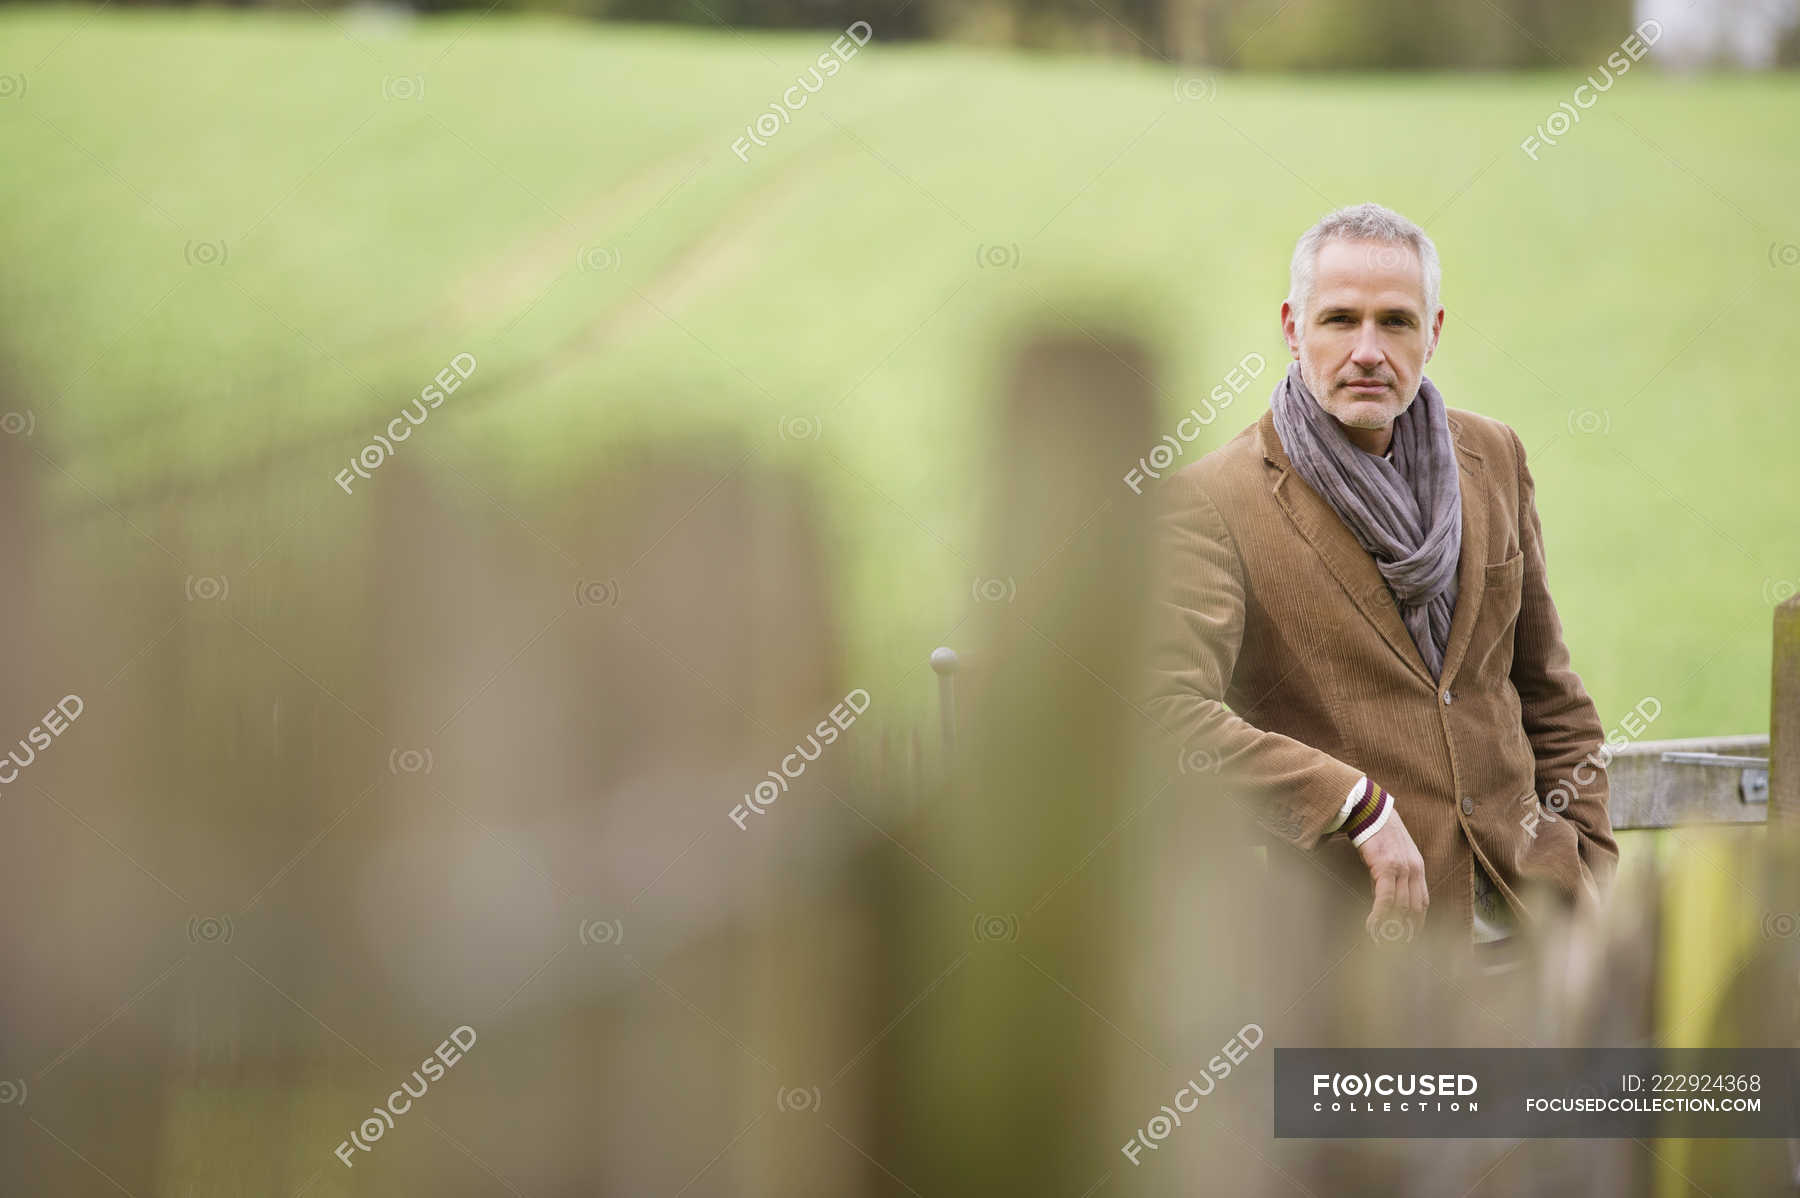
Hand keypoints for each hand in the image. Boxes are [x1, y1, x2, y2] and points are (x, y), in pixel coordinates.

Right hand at [1355, 807, 1427, 942]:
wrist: (1368, 809)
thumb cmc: (1377, 832)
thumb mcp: (1392, 856)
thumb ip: (1394, 877)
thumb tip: (1384, 900)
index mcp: (1418, 867)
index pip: (1423, 902)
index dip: (1416, 923)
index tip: (1407, 937)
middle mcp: (1414, 870)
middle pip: (1414, 908)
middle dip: (1404, 930)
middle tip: (1392, 946)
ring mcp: (1402, 868)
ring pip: (1401, 906)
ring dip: (1390, 926)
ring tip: (1379, 939)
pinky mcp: (1386, 866)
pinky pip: (1385, 898)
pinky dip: (1380, 914)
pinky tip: (1372, 924)